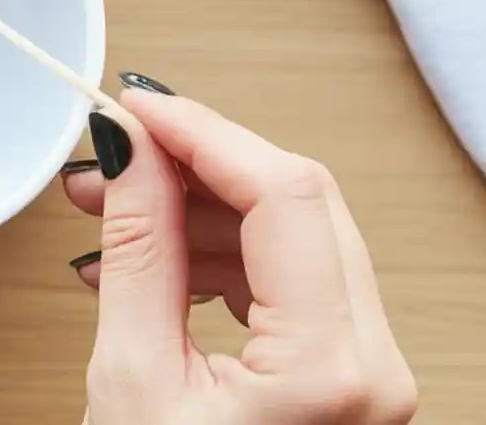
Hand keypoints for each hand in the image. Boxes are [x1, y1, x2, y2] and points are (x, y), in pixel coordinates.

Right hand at [61, 73, 416, 423]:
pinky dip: (220, 253)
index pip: (283, 194)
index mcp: (333, 370)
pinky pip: (289, 277)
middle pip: (298, 202)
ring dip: (200, 206)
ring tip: (110, 208)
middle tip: (113, 149)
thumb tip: (130, 155)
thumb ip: (137, 250)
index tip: (134, 107)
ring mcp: (369, 371)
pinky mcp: (347, 374)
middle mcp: (374, 366)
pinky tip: (154, 254)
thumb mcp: (130, 379)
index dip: (202, 132)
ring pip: (293, 233)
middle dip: (196, 163)